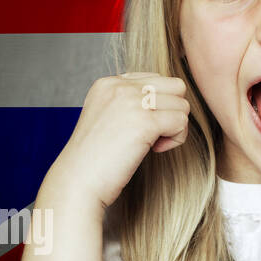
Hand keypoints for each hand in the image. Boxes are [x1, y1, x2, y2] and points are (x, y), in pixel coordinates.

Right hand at [48, 73, 191, 211]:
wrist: (78, 181)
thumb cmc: (95, 157)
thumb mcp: (108, 115)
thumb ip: (131, 100)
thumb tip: (170, 98)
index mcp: (109, 83)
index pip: (156, 79)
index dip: (158, 104)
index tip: (140, 126)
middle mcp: (120, 86)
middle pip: (175, 87)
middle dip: (173, 111)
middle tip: (154, 133)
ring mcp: (132, 102)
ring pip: (182, 105)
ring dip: (175, 127)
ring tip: (153, 143)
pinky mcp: (145, 122)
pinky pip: (181, 122)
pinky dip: (175, 139)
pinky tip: (155, 150)